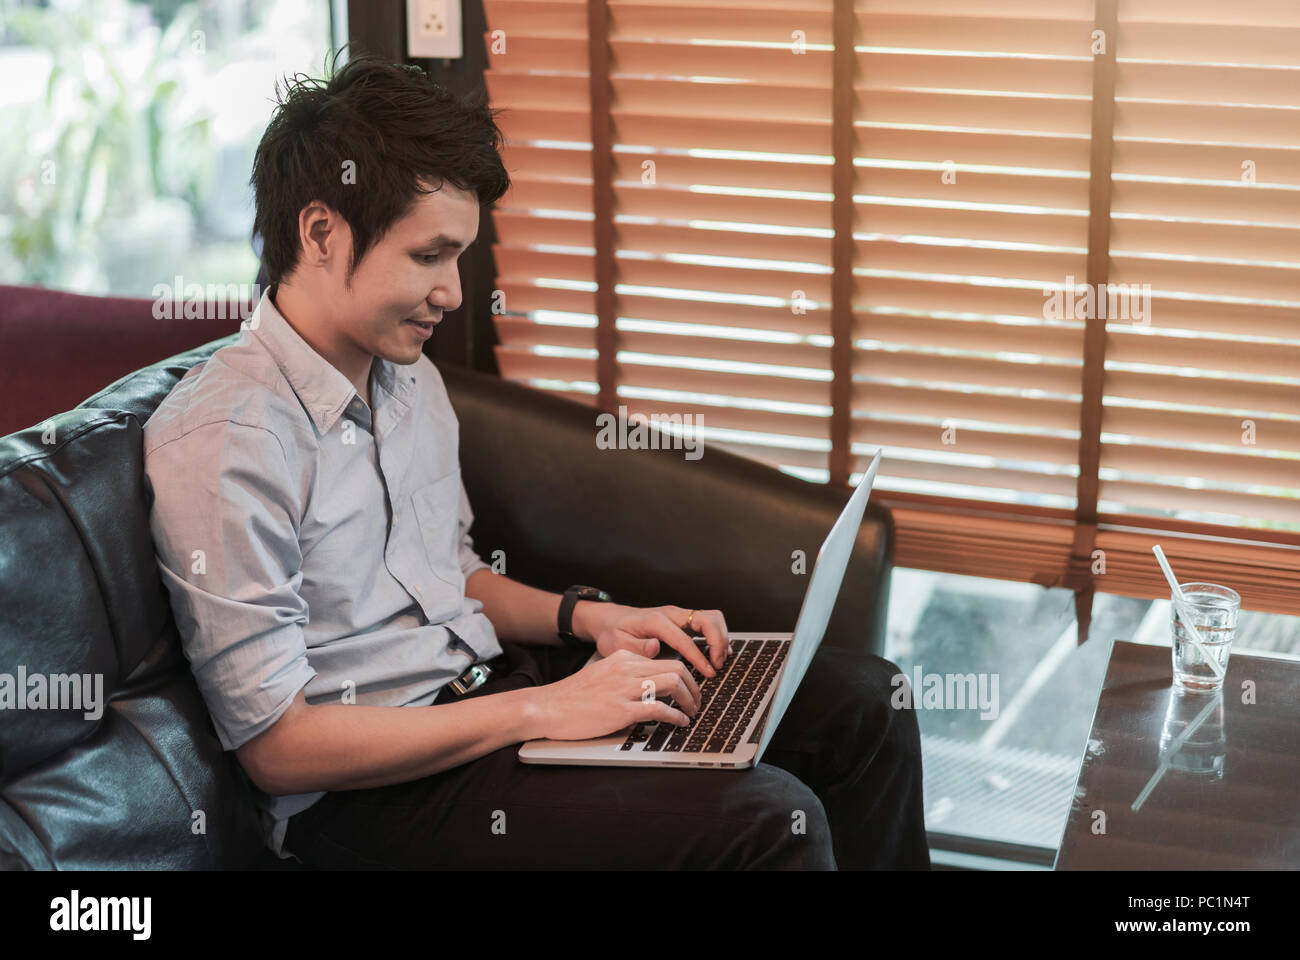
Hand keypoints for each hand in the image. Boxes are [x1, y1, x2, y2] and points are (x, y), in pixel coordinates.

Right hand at [535, 649, 700, 740]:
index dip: (686, 676)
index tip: (691, 689)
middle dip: (694, 687)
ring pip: (673, 683)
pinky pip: (659, 710)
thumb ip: (626, 674)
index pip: (667, 659)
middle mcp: (627, 668)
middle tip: (697, 702)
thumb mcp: (603, 674)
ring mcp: (624, 688)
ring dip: (689, 700)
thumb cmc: (573, 696)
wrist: (546, 706)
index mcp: (623, 657)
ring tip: (692, 712)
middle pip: (677, 668)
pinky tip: (679, 723)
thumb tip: (653, 686)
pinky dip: (676, 717)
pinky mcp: (620, 710)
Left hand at [576, 603, 731, 678]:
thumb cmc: (614, 634)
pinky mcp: (683, 620)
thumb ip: (636, 648)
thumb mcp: (617, 645)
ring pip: (712, 617)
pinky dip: (717, 635)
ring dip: (721, 637)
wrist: (610, 620)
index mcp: (656, 621)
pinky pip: (708, 622)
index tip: (709, 672)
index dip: (700, 657)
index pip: (685, 638)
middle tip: (718, 664)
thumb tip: (656, 647)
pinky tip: (717, 653)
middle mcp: (671, 614)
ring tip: (720, 660)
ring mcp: (679, 615)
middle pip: (707, 619)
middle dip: (718, 642)